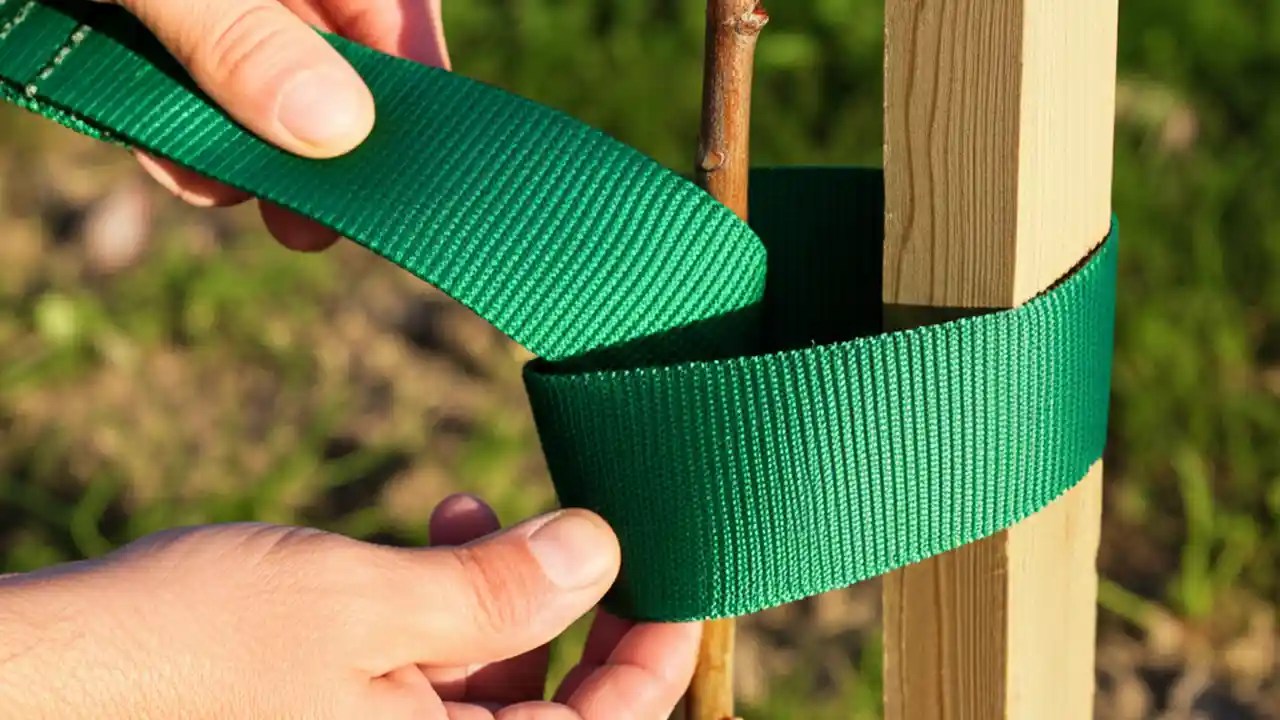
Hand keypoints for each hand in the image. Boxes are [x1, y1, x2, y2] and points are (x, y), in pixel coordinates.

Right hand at [0, 494, 700, 718]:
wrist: (62, 676)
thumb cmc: (199, 650)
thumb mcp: (370, 608)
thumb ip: (499, 593)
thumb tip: (605, 550)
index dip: (657, 650)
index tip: (681, 570)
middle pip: (559, 706)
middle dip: (576, 606)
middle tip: (586, 522)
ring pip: (496, 680)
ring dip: (504, 588)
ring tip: (474, 507)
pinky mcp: (348, 715)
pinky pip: (434, 670)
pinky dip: (448, 602)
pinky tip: (437, 530)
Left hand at [93, 0, 449, 250]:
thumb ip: (242, 36)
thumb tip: (333, 131)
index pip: (387, 8)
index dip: (406, 87)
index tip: (410, 169)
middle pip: (320, 47)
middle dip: (315, 138)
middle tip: (318, 223)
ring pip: (245, 65)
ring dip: (237, 140)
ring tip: (231, 198)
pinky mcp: (141, 11)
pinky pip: (177, 67)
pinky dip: (174, 117)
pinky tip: (177, 164)